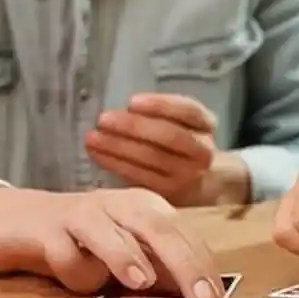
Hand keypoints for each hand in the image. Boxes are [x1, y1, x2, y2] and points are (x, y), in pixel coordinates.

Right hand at [0, 187, 224, 297]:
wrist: (15, 219)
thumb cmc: (80, 239)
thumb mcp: (124, 251)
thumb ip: (158, 265)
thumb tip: (200, 292)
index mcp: (142, 206)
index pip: (180, 231)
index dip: (201, 262)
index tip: (216, 296)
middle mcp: (115, 203)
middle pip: (155, 225)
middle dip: (182, 261)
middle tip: (201, 296)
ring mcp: (80, 212)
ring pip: (107, 230)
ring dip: (125, 254)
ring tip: (144, 281)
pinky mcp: (45, 228)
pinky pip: (63, 252)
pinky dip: (73, 272)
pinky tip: (73, 279)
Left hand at [85, 94, 247, 205]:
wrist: (205, 186)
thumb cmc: (182, 146)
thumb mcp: (184, 124)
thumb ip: (163, 114)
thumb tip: (125, 109)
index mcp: (206, 126)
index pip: (189, 111)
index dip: (160, 105)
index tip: (131, 102)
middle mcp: (201, 152)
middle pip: (169, 136)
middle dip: (133, 126)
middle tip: (103, 119)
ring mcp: (187, 176)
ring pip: (152, 158)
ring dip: (118, 146)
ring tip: (92, 137)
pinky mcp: (169, 195)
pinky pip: (140, 177)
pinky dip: (116, 164)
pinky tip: (98, 154)